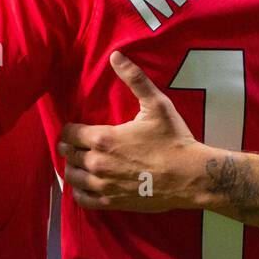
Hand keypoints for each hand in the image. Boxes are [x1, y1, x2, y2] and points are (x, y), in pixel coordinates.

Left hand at [59, 52, 209, 211]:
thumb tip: (115, 55)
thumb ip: (134, 79)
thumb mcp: (156, 104)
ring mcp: (102, 186)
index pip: (69, 134)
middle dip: (69, 148)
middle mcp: (96, 163)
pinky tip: (85, 186)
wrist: (190, 176)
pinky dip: (79, 193)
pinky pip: (83, 200)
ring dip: (72, 168)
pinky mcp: (111, 203)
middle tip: (75, 145)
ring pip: (72, 177)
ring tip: (80, 164)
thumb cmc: (173, 139)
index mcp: (102, 138)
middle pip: (68, 155)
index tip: (75, 129)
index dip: (69, 130)